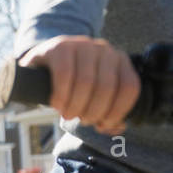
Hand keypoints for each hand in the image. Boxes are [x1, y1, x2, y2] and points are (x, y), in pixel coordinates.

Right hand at [19, 35, 139, 134]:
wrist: (42, 65)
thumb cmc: (72, 84)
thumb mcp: (93, 96)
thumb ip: (107, 114)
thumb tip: (116, 128)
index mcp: (120, 61)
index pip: (129, 87)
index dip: (118, 110)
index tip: (103, 124)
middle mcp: (104, 50)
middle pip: (107, 87)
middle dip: (94, 111)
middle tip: (82, 120)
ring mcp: (82, 45)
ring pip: (86, 82)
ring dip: (76, 105)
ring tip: (68, 114)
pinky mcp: (60, 47)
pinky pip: (64, 74)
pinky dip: (61, 95)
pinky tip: (56, 104)